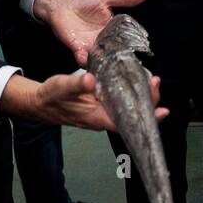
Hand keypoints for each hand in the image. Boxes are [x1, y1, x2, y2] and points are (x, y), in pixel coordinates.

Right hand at [0, 71, 167, 130]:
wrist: (40, 102)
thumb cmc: (51, 97)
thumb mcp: (61, 87)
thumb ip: (76, 85)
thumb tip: (91, 80)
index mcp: (96, 117)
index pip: (126, 122)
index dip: (145, 118)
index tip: (162, 111)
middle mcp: (102, 117)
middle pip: (130, 114)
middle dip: (147, 101)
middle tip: (155, 83)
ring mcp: (102, 112)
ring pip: (127, 108)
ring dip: (141, 96)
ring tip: (152, 81)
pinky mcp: (100, 105)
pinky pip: (120, 102)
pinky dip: (130, 92)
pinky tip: (137, 81)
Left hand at [35, 0, 146, 66]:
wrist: (62, 6)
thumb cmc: (83, 3)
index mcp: (111, 30)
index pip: (124, 41)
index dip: (131, 47)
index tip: (139, 53)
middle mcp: (102, 41)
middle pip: (113, 53)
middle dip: (118, 60)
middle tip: (126, 67)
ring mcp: (90, 46)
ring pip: (100, 59)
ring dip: (103, 63)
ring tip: (108, 68)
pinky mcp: (77, 48)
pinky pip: (82, 57)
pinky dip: (85, 60)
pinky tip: (87, 60)